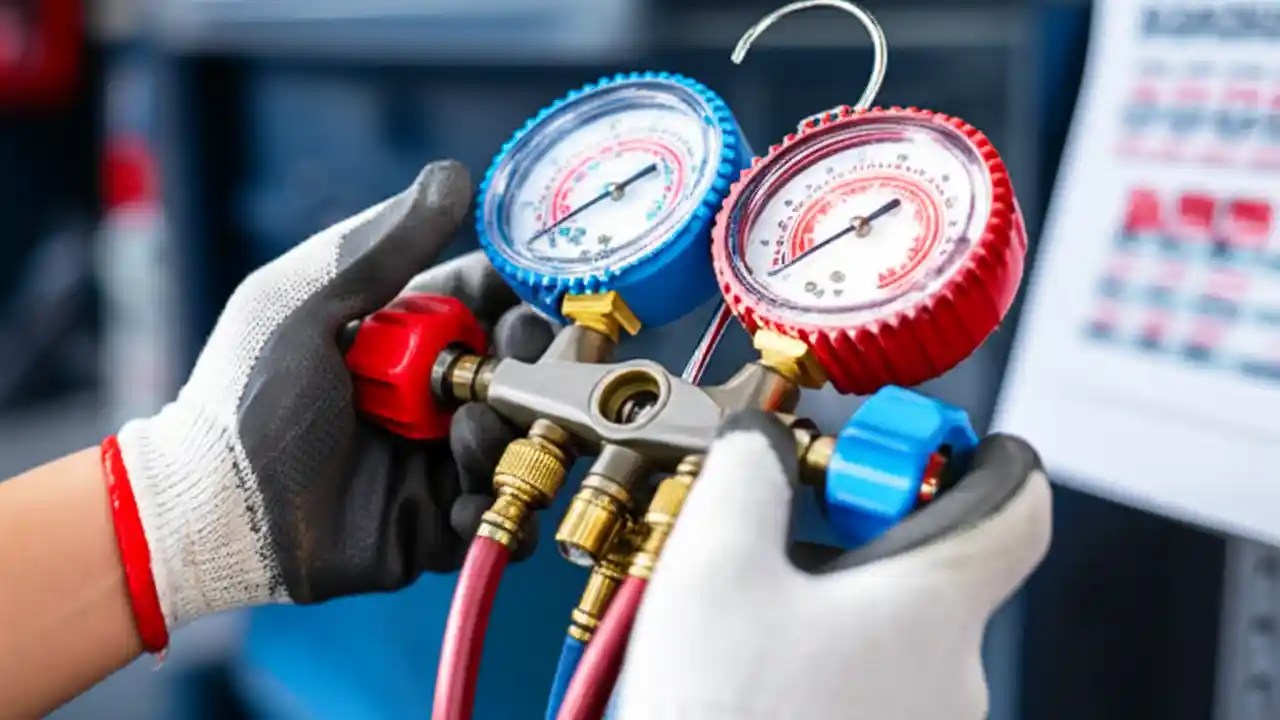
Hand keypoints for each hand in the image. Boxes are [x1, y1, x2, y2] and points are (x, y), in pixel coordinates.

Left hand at [104, 161, 553, 649]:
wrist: (214, 507)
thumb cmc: (246, 396)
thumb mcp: (307, 305)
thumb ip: (381, 247)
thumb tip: (452, 174)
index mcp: (402, 339)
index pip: (484, 303)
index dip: (519, 294)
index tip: (541, 289)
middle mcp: (429, 397)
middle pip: (517, 372)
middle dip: (533, 362)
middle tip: (523, 356)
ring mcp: (436, 463)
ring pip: (518, 441)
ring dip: (508, 430)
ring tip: (467, 426)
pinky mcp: (436, 526)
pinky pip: (496, 518)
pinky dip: (493, 507)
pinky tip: (456, 496)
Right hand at [615, 411, 1051, 718]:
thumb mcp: (711, 570)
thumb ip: (745, 475)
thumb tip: (760, 444)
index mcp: (933, 606)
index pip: (1021, 505)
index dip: (987, 456)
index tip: (923, 442)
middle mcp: (954, 675)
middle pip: (932, 566)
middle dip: (855, 536)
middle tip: (781, 535)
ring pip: (894, 633)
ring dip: (830, 607)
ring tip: (746, 619)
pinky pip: (873, 687)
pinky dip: (826, 663)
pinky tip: (754, 675)